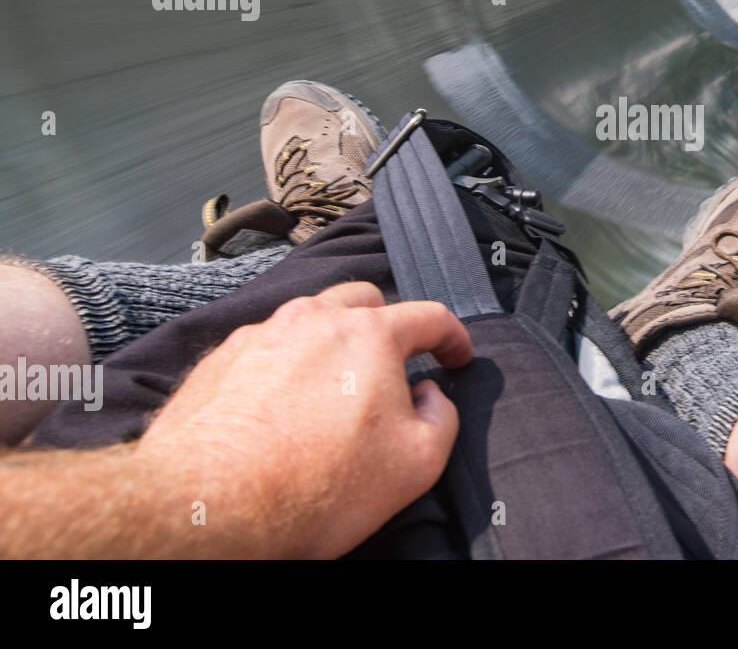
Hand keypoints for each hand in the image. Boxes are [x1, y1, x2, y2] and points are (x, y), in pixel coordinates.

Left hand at [135, 282, 471, 557]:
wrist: (210, 507)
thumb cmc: (314, 487)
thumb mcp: (417, 463)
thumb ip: (441, 417)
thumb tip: (428, 396)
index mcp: (369, 334)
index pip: (429, 317)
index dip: (453, 337)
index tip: (455, 356)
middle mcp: (313, 320)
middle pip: (364, 300)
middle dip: (388, 325)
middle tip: (393, 366)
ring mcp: (261, 335)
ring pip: (310, 320)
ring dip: (332, 343)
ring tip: (333, 389)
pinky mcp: (220, 360)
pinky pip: (266, 347)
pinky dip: (286, 365)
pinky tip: (284, 406)